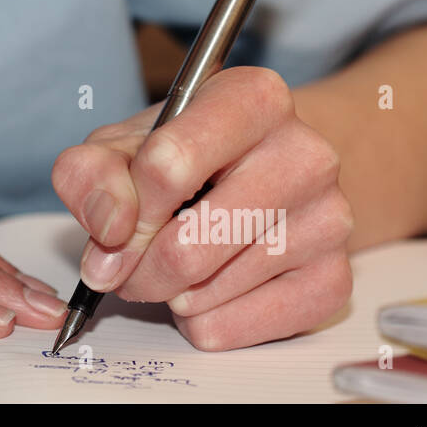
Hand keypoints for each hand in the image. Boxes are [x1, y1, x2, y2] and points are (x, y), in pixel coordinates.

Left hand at [51, 67, 353, 349]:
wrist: (263, 173)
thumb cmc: (186, 154)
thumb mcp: (124, 145)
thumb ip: (93, 172)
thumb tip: (109, 225)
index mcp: (252, 99)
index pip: (167, 166)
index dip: (123, 212)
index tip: (111, 230)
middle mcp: (305, 153)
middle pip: (190, 243)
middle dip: (138, 268)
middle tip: (126, 266)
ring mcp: (330, 220)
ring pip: (208, 291)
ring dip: (168, 293)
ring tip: (174, 265)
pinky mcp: (334, 280)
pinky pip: (236, 328)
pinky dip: (201, 321)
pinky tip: (207, 288)